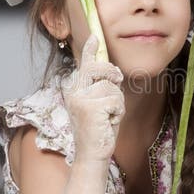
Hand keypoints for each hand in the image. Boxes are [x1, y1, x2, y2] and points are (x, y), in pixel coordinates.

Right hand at [60, 35, 124, 162]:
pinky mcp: (91, 107)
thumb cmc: (98, 132)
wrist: (92, 156)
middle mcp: (75, 92)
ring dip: (117, 103)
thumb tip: (112, 73)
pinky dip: (118, 112)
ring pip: (112, 87)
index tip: (95, 37)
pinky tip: (109, 123)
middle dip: (111, 72)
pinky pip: (116, 99)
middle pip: (98, 68)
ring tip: (109, 118)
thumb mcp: (99, 106)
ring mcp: (81, 99)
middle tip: (117, 80)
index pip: (84, 66)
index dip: (91, 50)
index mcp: (76, 91)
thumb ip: (102, 89)